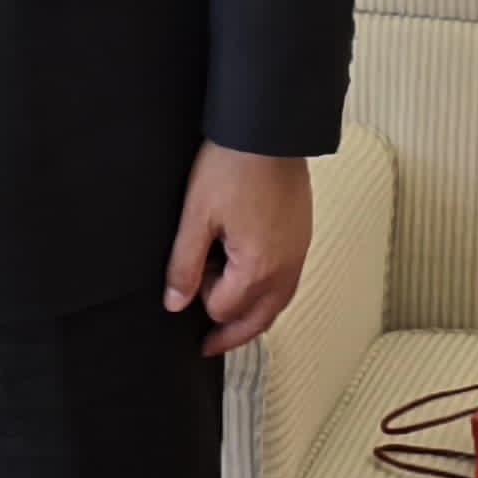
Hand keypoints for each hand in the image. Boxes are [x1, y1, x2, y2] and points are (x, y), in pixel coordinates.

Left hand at [162, 143, 311, 357]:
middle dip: (232, 335)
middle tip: (209, 346)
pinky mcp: (302, 238)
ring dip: (253, 317)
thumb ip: (184, 264)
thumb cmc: (233, 166)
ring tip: (230, 321)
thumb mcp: (196, 216)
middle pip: (258, 321)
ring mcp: (298, 254)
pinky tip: (253, 283)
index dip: (200, 296)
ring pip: (277, 305)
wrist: (268, 131)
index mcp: (258, 268)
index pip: (223, 308)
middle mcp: (285, 269)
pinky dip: (268, 294)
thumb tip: (175, 303)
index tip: (189, 273)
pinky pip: (288, 282)